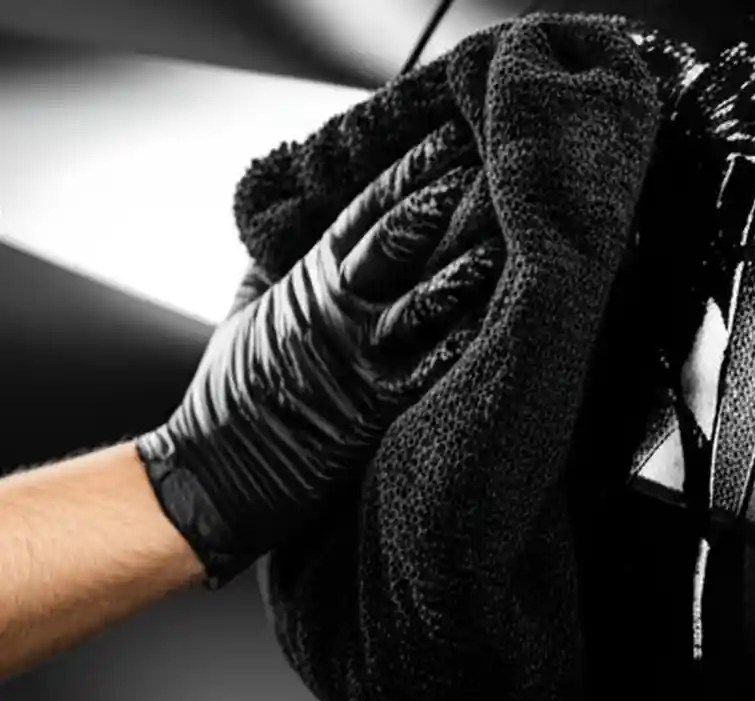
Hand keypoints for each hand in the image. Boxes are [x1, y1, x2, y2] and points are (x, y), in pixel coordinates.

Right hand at [137, 133, 478, 585]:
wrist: (214, 474)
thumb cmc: (233, 393)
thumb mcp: (250, 309)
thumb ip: (283, 260)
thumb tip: (309, 220)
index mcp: (310, 279)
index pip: (365, 211)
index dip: (409, 171)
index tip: (450, 137)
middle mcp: (338, 309)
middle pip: (396, 241)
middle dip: (442, 200)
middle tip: (490, 161)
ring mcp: (357, 357)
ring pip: (418, 300)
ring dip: (462, 267)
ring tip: (505, 235)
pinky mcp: (374, 408)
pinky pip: (424, 370)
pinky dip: (457, 346)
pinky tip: (494, 323)